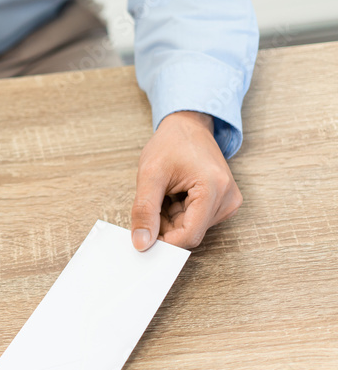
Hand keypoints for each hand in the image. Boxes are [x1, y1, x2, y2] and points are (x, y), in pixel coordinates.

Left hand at [131, 111, 241, 250]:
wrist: (188, 126)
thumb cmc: (171, 144)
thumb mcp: (149, 175)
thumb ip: (144, 211)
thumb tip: (142, 243)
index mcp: (214, 189)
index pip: (189, 235)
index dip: (163, 241)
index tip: (142, 236)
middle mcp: (228, 199)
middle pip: (189, 233)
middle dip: (165, 224)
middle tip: (153, 200)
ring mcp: (228, 202)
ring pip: (191, 229)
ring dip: (171, 218)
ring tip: (166, 192)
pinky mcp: (224, 203)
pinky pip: (196, 221)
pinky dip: (178, 213)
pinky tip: (175, 194)